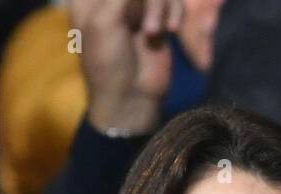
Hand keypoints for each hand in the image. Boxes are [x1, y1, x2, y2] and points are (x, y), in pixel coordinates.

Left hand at [70, 0, 183, 134]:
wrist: (132, 98)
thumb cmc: (108, 61)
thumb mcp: (105, 19)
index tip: (128, 10)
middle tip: (148, 23)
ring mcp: (136, 7)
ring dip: (161, 5)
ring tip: (155, 32)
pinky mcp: (158, 19)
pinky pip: (171, 2)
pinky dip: (174, 12)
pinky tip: (169, 30)